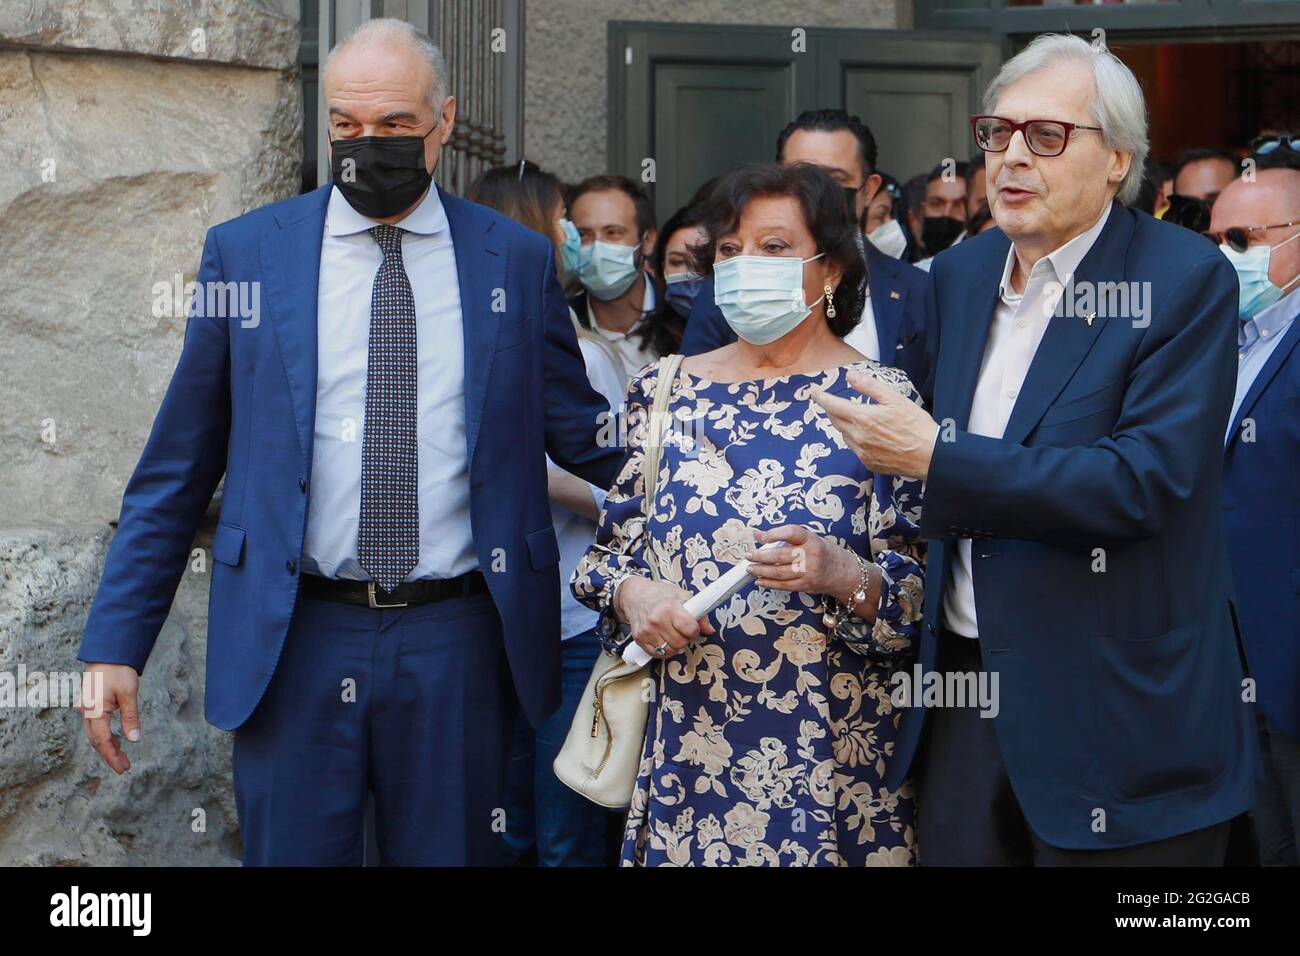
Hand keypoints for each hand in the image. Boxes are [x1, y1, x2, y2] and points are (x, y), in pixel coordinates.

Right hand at [81, 663, 140, 773]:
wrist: (107, 652)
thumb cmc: (118, 670)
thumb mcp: (129, 693)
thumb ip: (130, 717)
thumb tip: (134, 740)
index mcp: (94, 711)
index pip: (103, 741)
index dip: (112, 756)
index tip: (123, 768)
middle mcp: (87, 712)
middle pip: (96, 741)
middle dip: (110, 755)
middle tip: (125, 767)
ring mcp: (87, 709)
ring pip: (95, 735)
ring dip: (107, 747)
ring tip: (123, 758)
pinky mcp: (92, 705)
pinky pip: (96, 727)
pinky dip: (105, 737)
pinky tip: (117, 741)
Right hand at [615, 576, 714, 658]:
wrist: (636, 596)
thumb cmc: (660, 595)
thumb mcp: (682, 596)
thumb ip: (699, 613)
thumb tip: (709, 630)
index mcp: (669, 607)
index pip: (690, 629)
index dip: (695, 630)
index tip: (693, 627)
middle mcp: (657, 620)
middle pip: (681, 643)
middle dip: (685, 638)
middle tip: (682, 630)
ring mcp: (647, 631)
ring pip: (670, 651)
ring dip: (674, 645)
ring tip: (672, 634)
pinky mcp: (640, 639)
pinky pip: (657, 654)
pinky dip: (664, 650)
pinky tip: (664, 640)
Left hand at [745, 526, 859, 599]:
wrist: (843, 572)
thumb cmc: (824, 552)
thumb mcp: (810, 539)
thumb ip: (788, 539)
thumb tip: (760, 537)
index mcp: (812, 539)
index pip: (791, 532)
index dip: (774, 533)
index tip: (759, 536)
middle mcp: (811, 555)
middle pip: (780, 555)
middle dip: (760, 556)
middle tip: (748, 555)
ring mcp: (809, 572)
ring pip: (779, 572)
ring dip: (761, 571)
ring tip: (750, 568)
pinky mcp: (806, 585)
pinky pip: (783, 585)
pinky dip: (769, 583)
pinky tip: (759, 580)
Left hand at [811, 370, 937, 479]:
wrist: (929, 456)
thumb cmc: (915, 425)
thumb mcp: (894, 398)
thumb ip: (869, 387)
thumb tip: (850, 376)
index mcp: (862, 418)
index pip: (833, 405)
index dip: (821, 397)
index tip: (813, 391)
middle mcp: (857, 437)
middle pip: (836, 420)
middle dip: (833, 409)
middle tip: (835, 402)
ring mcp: (862, 452)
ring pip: (845, 435)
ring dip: (846, 424)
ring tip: (858, 418)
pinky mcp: (869, 463)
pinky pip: (855, 448)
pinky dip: (856, 438)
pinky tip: (869, 435)